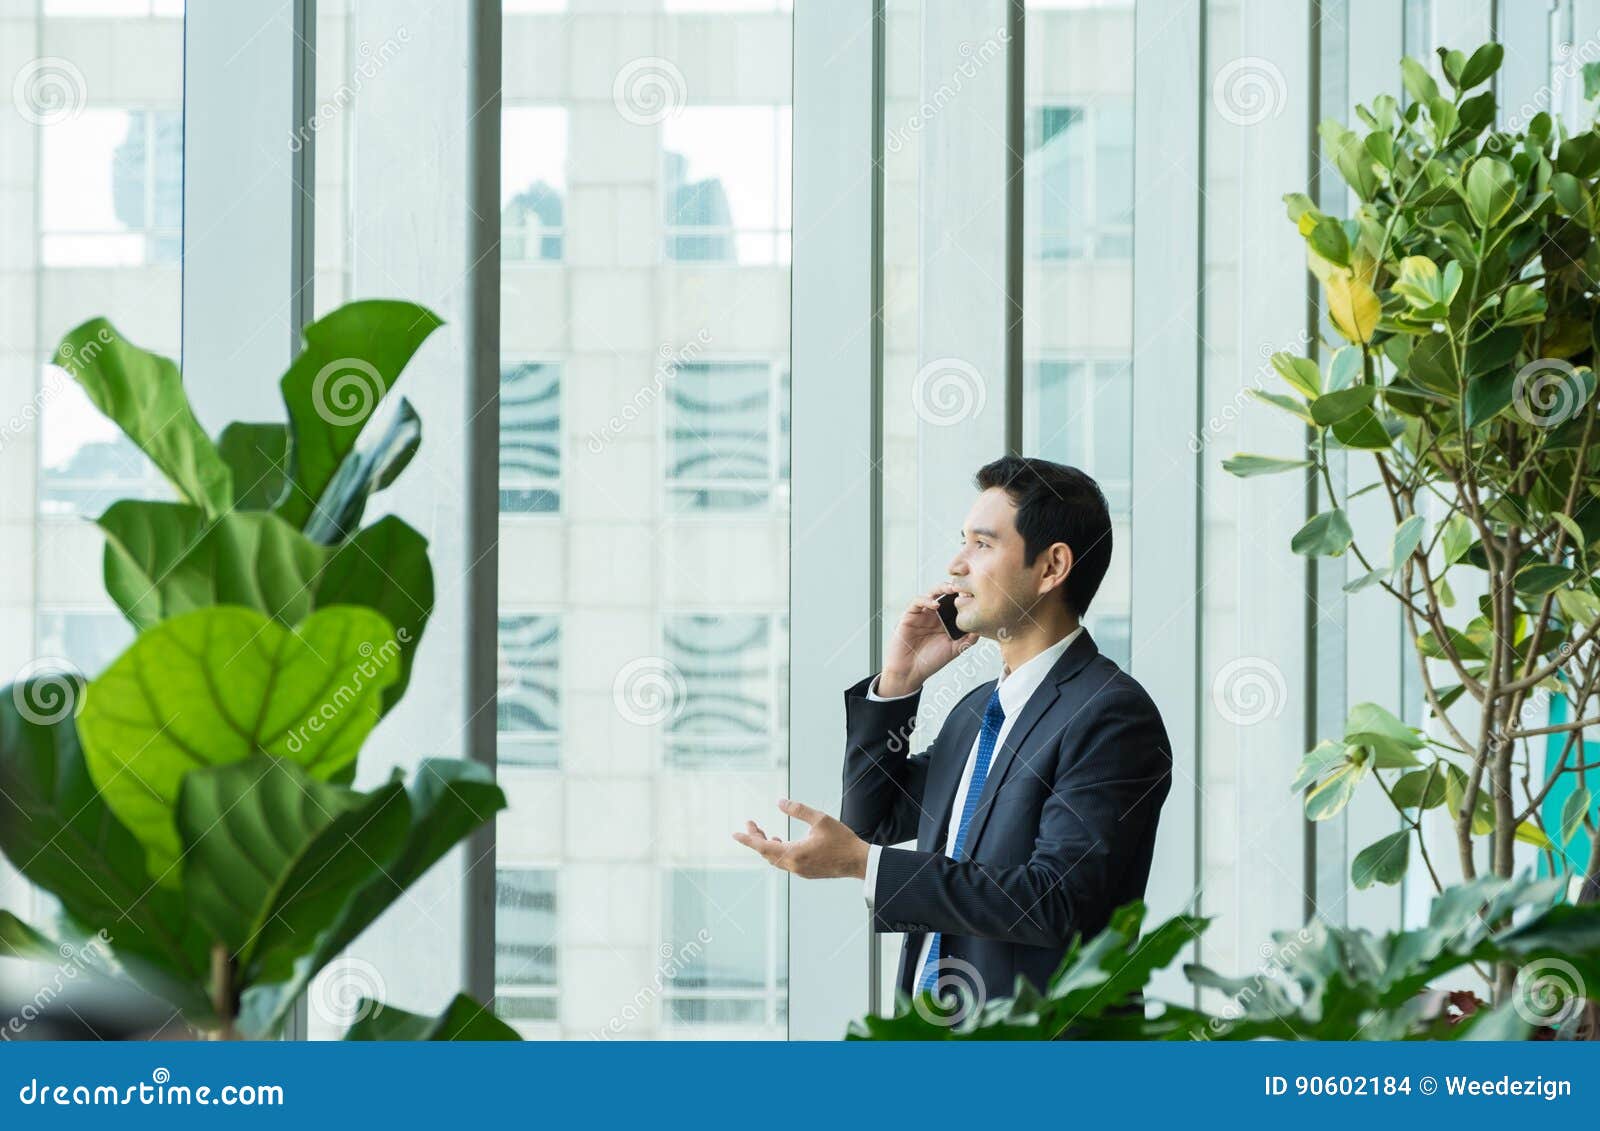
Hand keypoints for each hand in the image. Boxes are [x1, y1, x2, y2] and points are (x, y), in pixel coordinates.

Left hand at [732, 798, 868, 879]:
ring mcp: (799, 871)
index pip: (763, 846)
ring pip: (775, 859)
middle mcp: (794, 865)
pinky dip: (777, 851)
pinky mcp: (806, 872)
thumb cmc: (841, 839)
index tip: (735, 834)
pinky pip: (784, 862)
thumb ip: (798, 810)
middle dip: (756, 838)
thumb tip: (779, 802)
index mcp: (794, 853)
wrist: (858, 861)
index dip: (748, 839)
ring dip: (766, 845)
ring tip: (762, 831)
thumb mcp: (820, 819)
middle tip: (750, 825)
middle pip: (766, 853)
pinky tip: (780, 841)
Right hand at [879, 583, 978, 696]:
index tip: (976, 593)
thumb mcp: (955, 650)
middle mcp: (934, 615)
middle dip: (955, 587)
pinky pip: (917, 602)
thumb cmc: (930, 661)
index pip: (956, 602)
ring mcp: (922, 614)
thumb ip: (968, 639)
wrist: (910, 672)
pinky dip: (926, 600)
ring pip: (932, 593)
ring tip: (951, 589)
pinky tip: (936, 605)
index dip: (964, 596)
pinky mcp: (909, 616)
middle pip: (945, 594)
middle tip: (964, 586)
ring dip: (941, 589)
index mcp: (946, 621)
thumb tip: (982, 627)